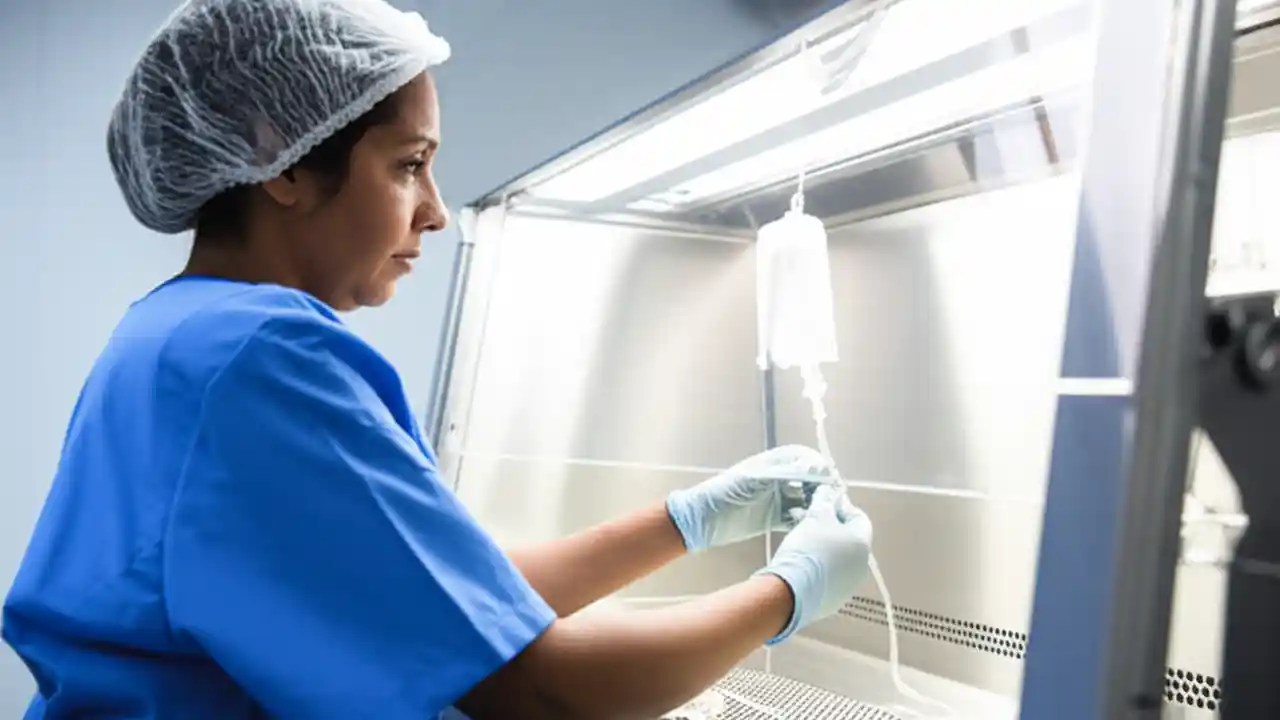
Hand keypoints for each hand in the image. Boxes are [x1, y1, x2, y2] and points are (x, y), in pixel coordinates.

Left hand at [665, 446, 832, 552]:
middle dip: (820, 488)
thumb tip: (815, 465)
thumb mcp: (754, 480)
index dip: (817, 466)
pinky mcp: (771, 517)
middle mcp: (776, 479)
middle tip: (833, 500)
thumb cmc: (724, 493)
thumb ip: (784, 473)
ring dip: (814, 506)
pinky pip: (794, 517)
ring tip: (823, 515)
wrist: (702, 520)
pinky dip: (803, 521)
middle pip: (806, 480)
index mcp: (771, 464)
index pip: (802, 458)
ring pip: (803, 499)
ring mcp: (774, 498)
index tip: (830, 478)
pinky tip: (809, 528)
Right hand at [754, 484, 871, 643]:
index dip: (842, 508)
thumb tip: (827, 493)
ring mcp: (849, 586)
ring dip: (826, 549)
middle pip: (850, 540)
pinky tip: (802, 566)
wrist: (791, 591)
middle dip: (831, 529)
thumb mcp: (815, 517)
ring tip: (803, 544)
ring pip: (840, 560)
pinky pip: (830, 578)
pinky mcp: (834, 601)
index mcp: (862, 544)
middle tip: (810, 523)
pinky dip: (820, 570)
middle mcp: (862, 566)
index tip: (825, 505)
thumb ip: (824, 502)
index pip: (859, 518)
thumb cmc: (808, 548)